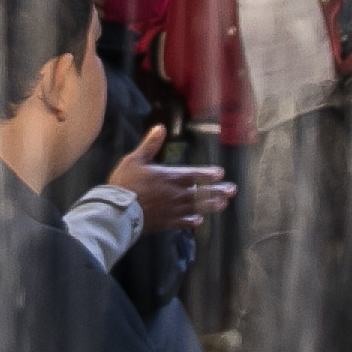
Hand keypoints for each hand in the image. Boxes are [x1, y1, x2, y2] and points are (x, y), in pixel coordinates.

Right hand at [109, 126, 235, 235]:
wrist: (118, 211)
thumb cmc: (125, 184)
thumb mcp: (135, 159)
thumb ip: (150, 145)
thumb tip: (160, 127)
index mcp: (171, 177)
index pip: (195, 175)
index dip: (209, 174)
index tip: (220, 174)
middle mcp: (177, 194)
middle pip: (202, 192)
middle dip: (218, 191)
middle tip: (232, 190)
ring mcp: (173, 210)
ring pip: (197, 207)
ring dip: (212, 205)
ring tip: (224, 204)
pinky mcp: (167, 223)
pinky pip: (184, 222)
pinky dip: (192, 221)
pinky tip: (199, 221)